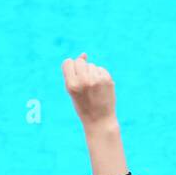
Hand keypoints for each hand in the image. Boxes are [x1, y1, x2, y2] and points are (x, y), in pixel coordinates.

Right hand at [62, 53, 126, 174]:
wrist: (99, 120)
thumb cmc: (83, 105)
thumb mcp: (72, 90)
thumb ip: (73, 72)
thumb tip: (84, 54)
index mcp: (72, 84)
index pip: (68, 62)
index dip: (71, 69)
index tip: (74, 78)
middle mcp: (84, 80)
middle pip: (80, 61)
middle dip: (81, 70)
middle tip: (85, 85)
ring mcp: (96, 80)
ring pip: (91, 65)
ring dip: (92, 73)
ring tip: (94, 89)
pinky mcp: (107, 80)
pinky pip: (101, 69)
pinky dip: (100, 76)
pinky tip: (101, 88)